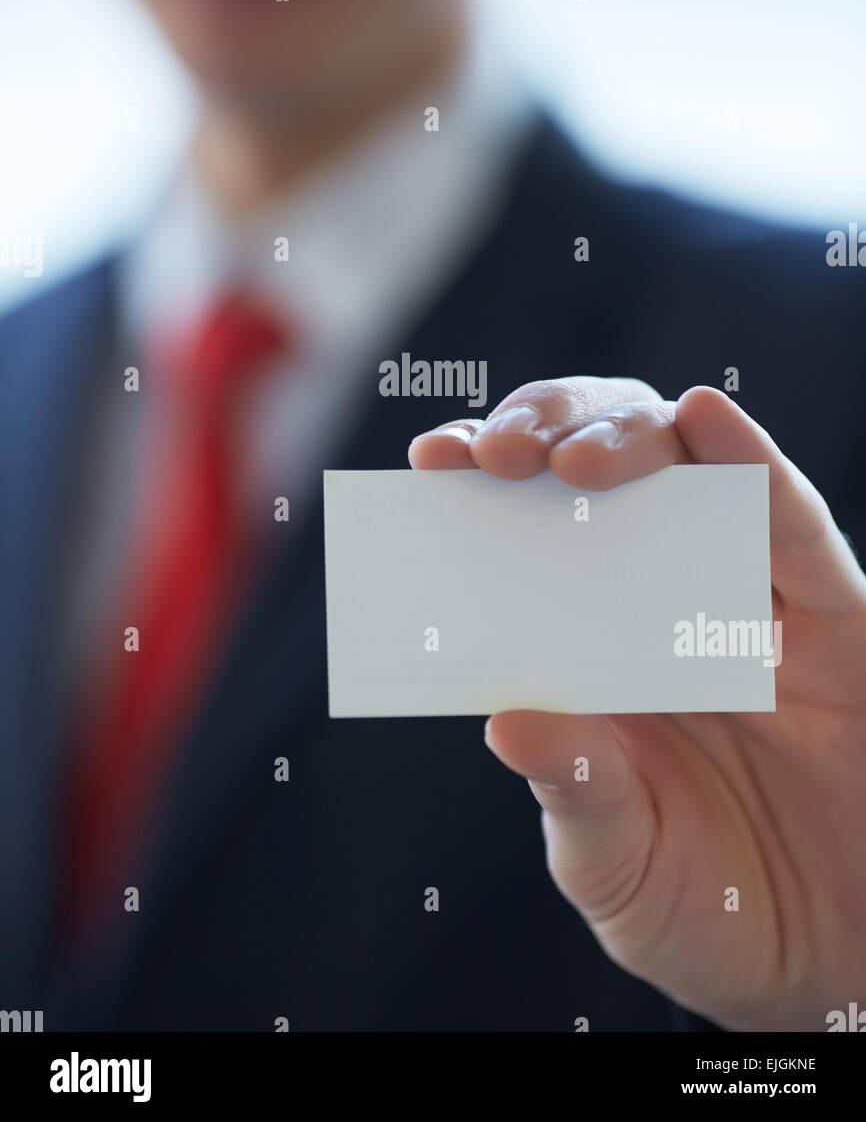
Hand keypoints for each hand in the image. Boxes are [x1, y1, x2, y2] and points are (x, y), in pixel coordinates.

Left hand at [408, 378, 865, 1031]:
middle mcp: (663, 605)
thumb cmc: (701, 904)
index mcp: (589, 649)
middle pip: (606, 474)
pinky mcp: (835, 618)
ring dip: (634, 441)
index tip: (434, 460)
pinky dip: (753, 468)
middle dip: (551, 438)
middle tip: (503, 455)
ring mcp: (749, 603)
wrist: (821, 954)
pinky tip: (706, 419)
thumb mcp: (615, 858)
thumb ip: (575, 786)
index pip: (527, 537)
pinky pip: (795, 529)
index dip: (480, 485)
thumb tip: (506, 720)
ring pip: (693, 478)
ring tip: (581, 455)